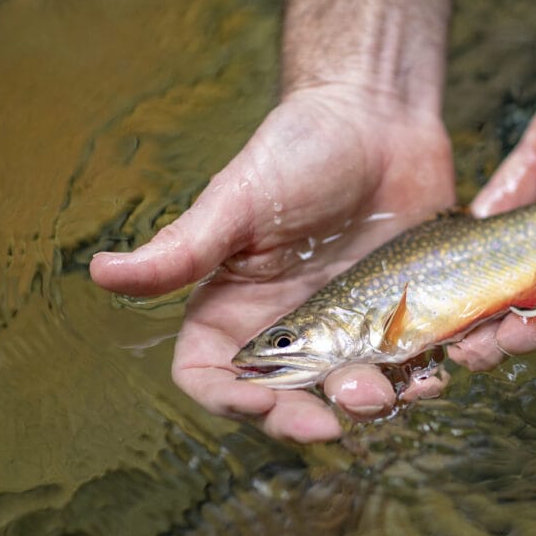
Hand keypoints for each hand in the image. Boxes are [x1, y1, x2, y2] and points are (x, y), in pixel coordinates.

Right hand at [91, 86, 453, 440]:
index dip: (231, 401)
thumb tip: (100, 273)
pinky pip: (406, 368)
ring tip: (393, 390)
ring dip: (370, 404)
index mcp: (235, 307)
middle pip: (286, 401)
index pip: (212, 375)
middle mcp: (288, 329)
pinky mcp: (398, 318)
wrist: (377, 120)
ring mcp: (347, 328)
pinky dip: (419, 382)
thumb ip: (183, 247)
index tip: (262, 402)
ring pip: (350, 394)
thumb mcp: (239, 199)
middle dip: (313, 415)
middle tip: (349, 402)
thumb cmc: (299, 150)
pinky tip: (435, 374)